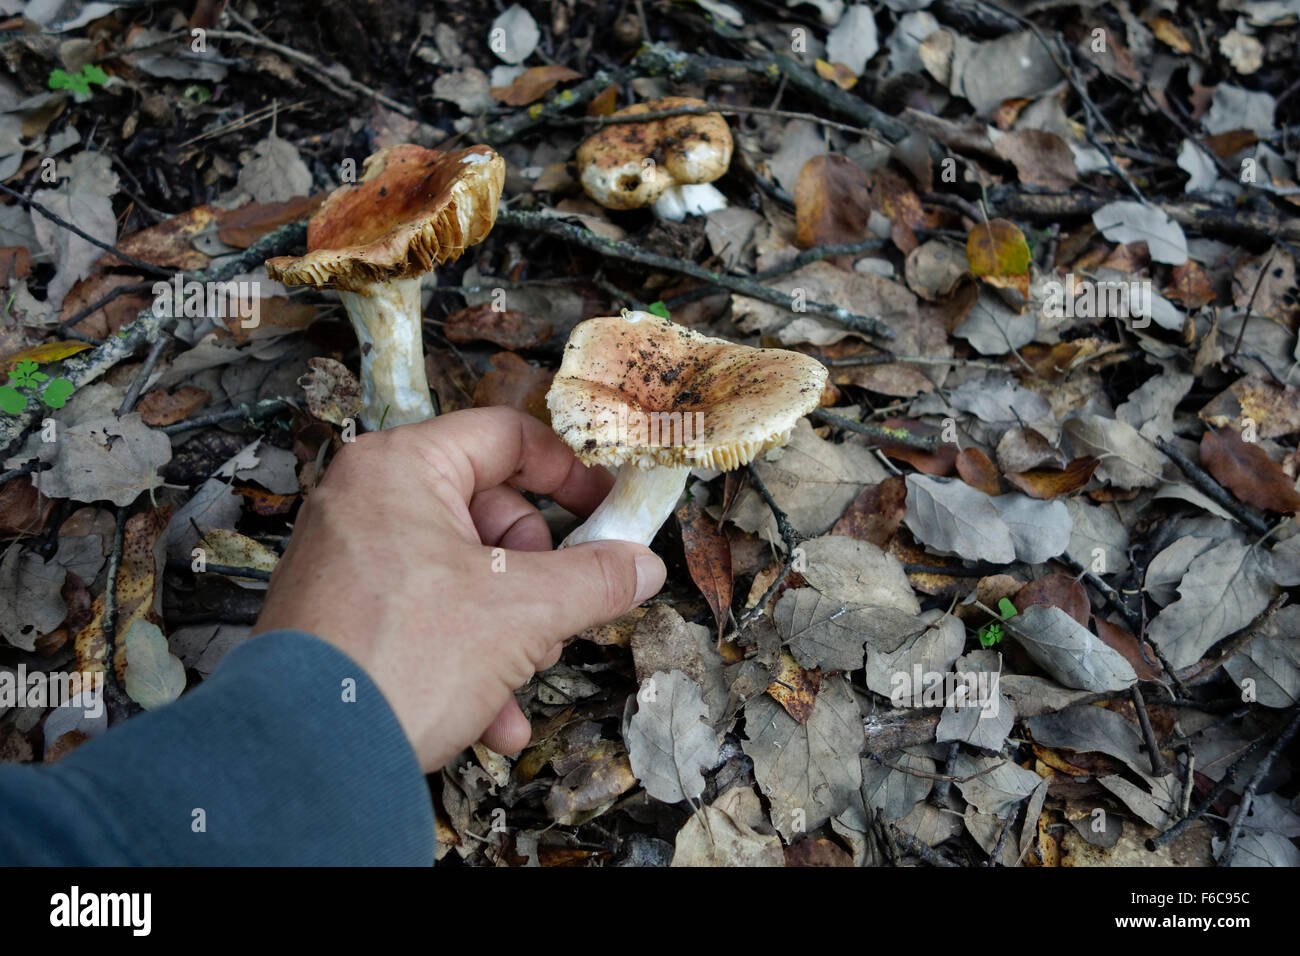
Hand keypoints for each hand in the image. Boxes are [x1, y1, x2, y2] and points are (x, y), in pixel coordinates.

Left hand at [252, 406, 665, 770]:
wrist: (303, 761)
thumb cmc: (401, 659)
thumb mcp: (524, 612)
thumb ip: (595, 579)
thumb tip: (642, 566)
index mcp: (401, 468)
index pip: (506, 437)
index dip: (570, 471)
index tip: (609, 510)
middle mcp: (365, 500)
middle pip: (489, 513)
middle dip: (538, 576)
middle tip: (559, 615)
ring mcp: (348, 560)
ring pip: (462, 574)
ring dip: (511, 630)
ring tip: (522, 675)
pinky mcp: (341, 616)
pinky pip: (423, 617)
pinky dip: (466, 660)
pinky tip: (493, 718)